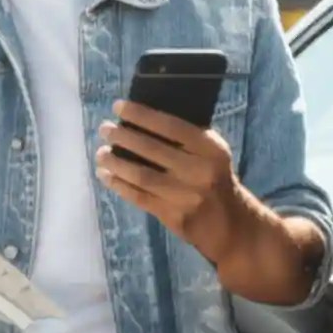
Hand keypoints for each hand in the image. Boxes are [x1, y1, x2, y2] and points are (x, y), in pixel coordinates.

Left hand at [94, 99, 253, 262]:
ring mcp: (185, 196)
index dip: (141, 115)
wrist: (232, 226)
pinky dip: (119, 185)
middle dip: (122, 137)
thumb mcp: (212, 154)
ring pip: (141, 175)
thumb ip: (187, 138)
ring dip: (116, 162)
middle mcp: (198, 171)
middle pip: (152, 149)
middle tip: (104, 129)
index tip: (118, 107)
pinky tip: (105, 175)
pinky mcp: (173, 216)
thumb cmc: (217, 181)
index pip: (171, 126)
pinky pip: (139, 197)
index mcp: (210, 149)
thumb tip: (143, 118)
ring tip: (100, 152)